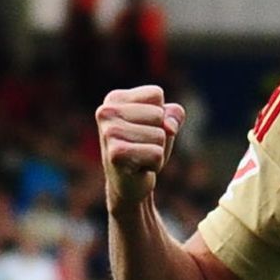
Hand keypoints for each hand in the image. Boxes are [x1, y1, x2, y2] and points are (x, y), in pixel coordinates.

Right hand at [95, 86, 182, 210]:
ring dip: (157, 150)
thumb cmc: (144, 148)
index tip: (143, 129)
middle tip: (141, 146)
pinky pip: (156, 153)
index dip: (160, 115)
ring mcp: (109, 132)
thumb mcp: (163, 124)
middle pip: (158, 115)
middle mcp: (106, 112)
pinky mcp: (115, 153)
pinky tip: (139, 168)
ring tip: (140, 157)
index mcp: (114, 99)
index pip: (156, 94)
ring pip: (160, 135)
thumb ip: (174, 114)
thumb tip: (169, 127)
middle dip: (159, 134)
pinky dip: (155, 164)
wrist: (128, 184)